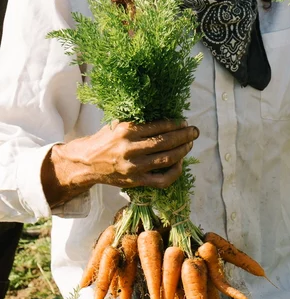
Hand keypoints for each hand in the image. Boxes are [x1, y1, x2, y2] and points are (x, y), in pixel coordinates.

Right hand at [42, 120, 198, 206]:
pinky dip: (175, 172)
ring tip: (189, 144)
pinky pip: (162, 180)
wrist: (85, 162)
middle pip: (166, 142)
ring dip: (183, 151)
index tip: (184, 122)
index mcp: (126, 131)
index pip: (159, 126)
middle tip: (195, 132)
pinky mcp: (135, 181)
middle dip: (185, 136)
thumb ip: (139, 122)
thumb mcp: (117, 125)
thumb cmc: (105, 140)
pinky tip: (180, 164)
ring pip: (167, 159)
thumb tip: (167, 117)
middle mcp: (130, 148)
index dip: (176, 124)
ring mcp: (134, 166)